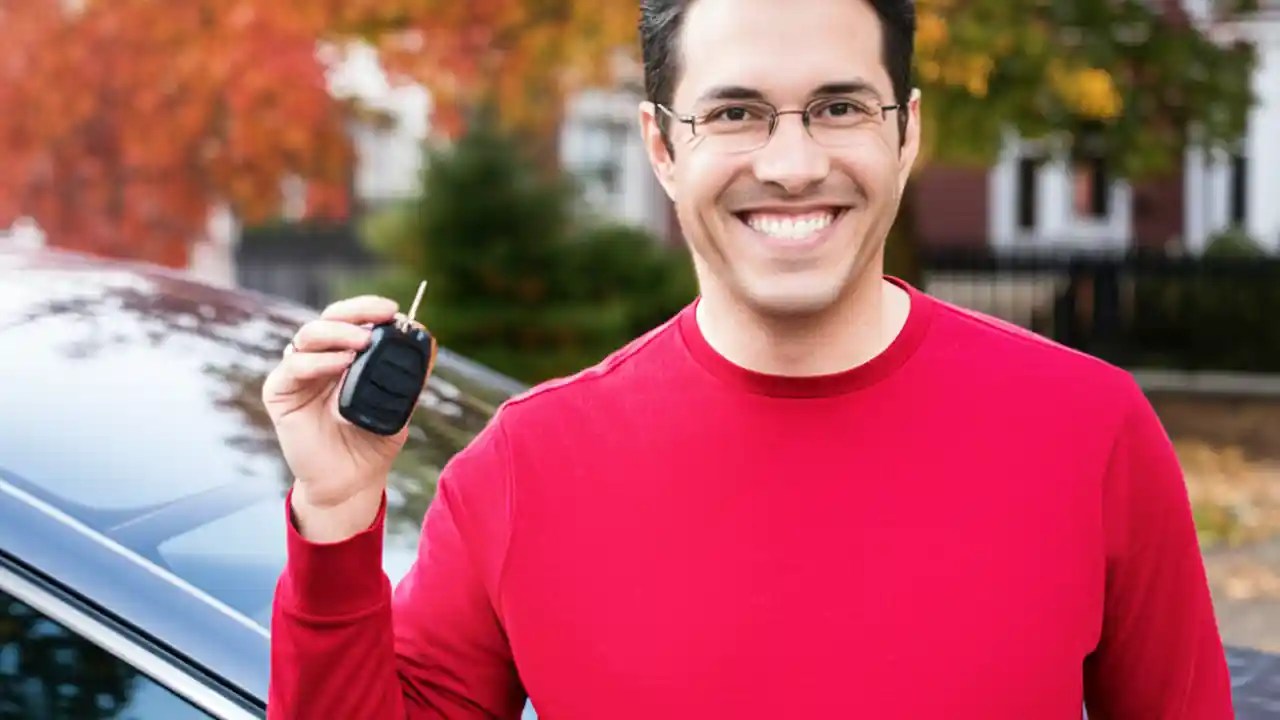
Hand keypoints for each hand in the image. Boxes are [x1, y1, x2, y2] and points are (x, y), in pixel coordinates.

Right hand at [262, 295, 419, 537]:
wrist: (350, 483)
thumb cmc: (372, 443)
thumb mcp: (400, 407)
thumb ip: (410, 377)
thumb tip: (427, 342)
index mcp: (342, 356)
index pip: (349, 320)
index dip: (367, 308)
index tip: (394, 310)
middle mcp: (317, 360)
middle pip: (327, 319)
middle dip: (355, 312)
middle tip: (381, 317)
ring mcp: (297, 375)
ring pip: (308, 335)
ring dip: (338, 333)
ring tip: (364, 342)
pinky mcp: (279, 394)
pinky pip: (293, 367)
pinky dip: (317, 361)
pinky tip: (342, 363)